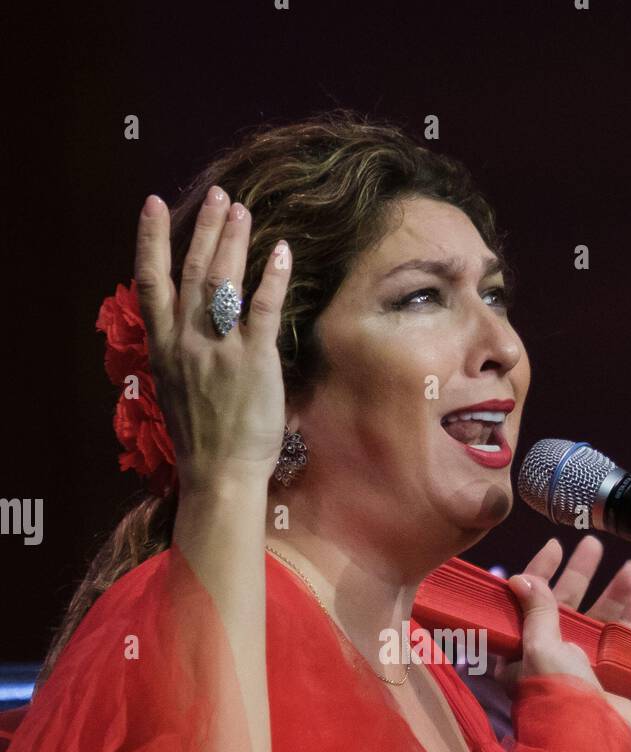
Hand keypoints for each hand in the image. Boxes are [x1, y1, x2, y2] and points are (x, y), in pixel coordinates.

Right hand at [134, 186, 292, 493]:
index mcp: (163, 348)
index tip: (153, 205)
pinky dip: (271, 277)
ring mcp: (220, 349)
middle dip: (207, 228)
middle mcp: (187, 341)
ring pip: (224, 281)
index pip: (150, 282)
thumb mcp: (175, 389)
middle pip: (194, 271)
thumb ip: (180, 352)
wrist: (220, 475)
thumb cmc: (202, 439)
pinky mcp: (254, 361)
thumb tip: (189, 326)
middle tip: (221, 197)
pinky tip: (280, 252)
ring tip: (243, 211)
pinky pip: (262, 309)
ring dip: (234, 241)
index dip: (150, 239)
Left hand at [497, 536, 630, 730]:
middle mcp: (550, 652)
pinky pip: (621, 636)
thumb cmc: (556, 696)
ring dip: (612, 590)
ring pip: (597, 616)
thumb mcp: (540, 647)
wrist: (589, 741)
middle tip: (594, 545)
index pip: (528, 600)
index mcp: (522, 648)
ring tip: (628, 566)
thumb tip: (522, 577)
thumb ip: (537, 611)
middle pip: (566, 603)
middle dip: (580, 573)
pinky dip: (630, 615)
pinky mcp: (609, 672)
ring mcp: (581, 662)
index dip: (540, 571)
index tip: (555, 546)